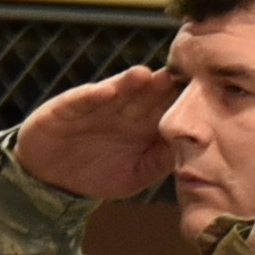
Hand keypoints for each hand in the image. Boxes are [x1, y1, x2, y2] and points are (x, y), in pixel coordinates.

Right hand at [12, 65, 179, 200]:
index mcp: (143, 125)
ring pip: (117, 92)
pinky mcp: (68, 108)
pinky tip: (108, 90)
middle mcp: (123, 111)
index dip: (182, 102)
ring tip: (146, 75)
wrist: (50, 179)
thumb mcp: (135, 175)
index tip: (204, 97)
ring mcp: (96, 106)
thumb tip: (191, 152)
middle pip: (146, 95)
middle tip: (179, 77)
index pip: (166, 109)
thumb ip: (160, 163)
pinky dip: (94, 94)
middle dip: (161, 86)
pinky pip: (83, 99)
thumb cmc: (98, 174)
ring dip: (131, 83)